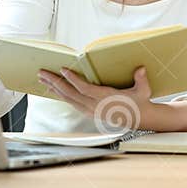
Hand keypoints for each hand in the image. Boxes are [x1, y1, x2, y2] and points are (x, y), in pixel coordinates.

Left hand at [38, 66, 153, 129]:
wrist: (138, 118)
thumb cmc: (139, 101)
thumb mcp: (144, 91)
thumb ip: (141, 79)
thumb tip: (141, 69)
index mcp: (106, 98)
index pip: (85, 89)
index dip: (73, 80)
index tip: (63, 70)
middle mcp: (95, 106)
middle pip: (70, 94)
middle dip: (55, 82)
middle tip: (42, 73)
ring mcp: (90, 110)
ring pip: (67, 99)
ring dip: (54, 88)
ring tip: (42, 79)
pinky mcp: (88, 112)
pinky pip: (70, 102)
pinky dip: (60, 94)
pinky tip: (52, 88)